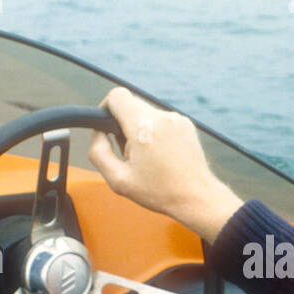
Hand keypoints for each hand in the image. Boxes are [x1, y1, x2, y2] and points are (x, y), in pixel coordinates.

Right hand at [89, 87, 243, 242]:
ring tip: (146, 157)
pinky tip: (160, 155)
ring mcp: (177, 119)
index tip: (106, 126)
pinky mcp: (186, 124)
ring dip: (139, 129)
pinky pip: (161, 121)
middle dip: (122, 124)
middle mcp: (162, 117)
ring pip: (146, 113)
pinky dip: (155, 133)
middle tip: (128, 151)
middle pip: (131, 105)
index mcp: (144, 127)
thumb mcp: (119, 179)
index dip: (105, 108)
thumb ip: (99, 153)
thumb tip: (97, 133)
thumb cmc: (160, 192)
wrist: (196, 197)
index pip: (117, 96)